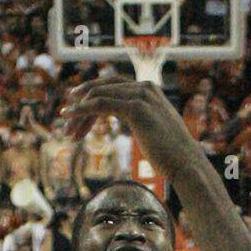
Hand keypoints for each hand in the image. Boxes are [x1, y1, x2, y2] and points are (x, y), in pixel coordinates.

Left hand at [63, 78, 207, 183]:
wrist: (185, 163)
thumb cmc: (171, 154)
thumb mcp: (155, 131)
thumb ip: (146, 123)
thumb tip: (142, 129)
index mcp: (149, 91)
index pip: (113, 87)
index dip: (92, 95)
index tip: (77, 110)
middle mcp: (145, 88)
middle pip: (103, 88)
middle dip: (82, 101)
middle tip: (65, 118)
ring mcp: (140, 96)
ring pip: (98, 96)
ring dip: (78, 111)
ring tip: (65, 129)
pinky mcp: (135, 108)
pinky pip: (100, 104)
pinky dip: (83, 111)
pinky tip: (71, 119)